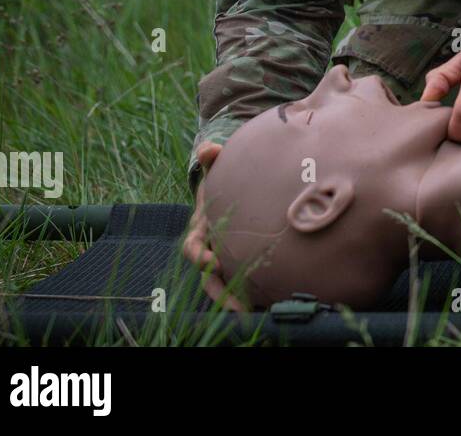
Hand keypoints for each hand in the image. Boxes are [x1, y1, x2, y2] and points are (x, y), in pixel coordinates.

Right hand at [182, 142, 243, 311]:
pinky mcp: (240, 260)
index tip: (211, 260)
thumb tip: (208, 149)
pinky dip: (251, 293)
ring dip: (235, 299)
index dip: (198, 255)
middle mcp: (209, 247)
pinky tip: (267, 304)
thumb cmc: (226, 179)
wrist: (234, 188)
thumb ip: (213, 159)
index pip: (193, 247)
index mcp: (200, 229)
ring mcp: (224, 256)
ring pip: (223, 284)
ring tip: (252, 313)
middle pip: (208, 276)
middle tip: (236, 304)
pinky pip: (242, 281)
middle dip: (219, 290)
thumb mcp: (218, 169)